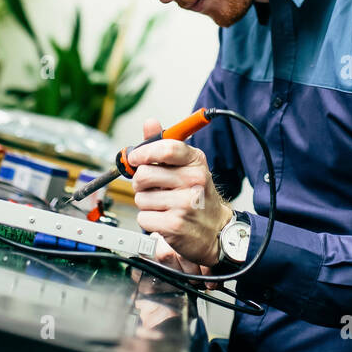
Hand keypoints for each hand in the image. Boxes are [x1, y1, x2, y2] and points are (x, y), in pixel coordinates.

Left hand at [131, 117, 231, 267]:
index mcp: (196, 162)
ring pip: (141, 198)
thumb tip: (150, 123)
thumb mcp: (187, 166)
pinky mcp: (175, 225)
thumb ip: (165, 145)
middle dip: (140, 182)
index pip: (167, 148)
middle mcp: (194, 181)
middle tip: (151, 187)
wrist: (215, 229)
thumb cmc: (197, 194)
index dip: (143, 152)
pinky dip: (148, 220)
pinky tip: (163, 218)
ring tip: (162, 204)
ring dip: (146, 203)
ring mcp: (185, 204)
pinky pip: (143, 217)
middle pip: (145, 174)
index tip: (135, 159)